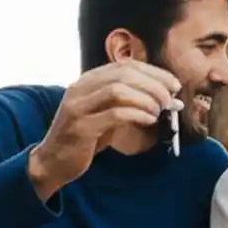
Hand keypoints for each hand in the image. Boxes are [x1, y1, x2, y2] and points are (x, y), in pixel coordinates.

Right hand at [27, 59, 179, 199]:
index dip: (153, 72)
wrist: (53, 162)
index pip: (125, 65)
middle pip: (123, 73)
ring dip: (145, 98)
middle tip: (170, 99)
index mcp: (87, 81)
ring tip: (160, 111)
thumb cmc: (85, 138)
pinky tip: (149, 120)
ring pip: (118, 90)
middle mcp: (80, 88)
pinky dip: (136, 114)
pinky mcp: (80, 127)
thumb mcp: (106, 114)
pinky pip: (114, 114)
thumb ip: (128, 103)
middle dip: (153, 84)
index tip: (173, 84)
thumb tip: (167, 99)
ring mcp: (78, 106)